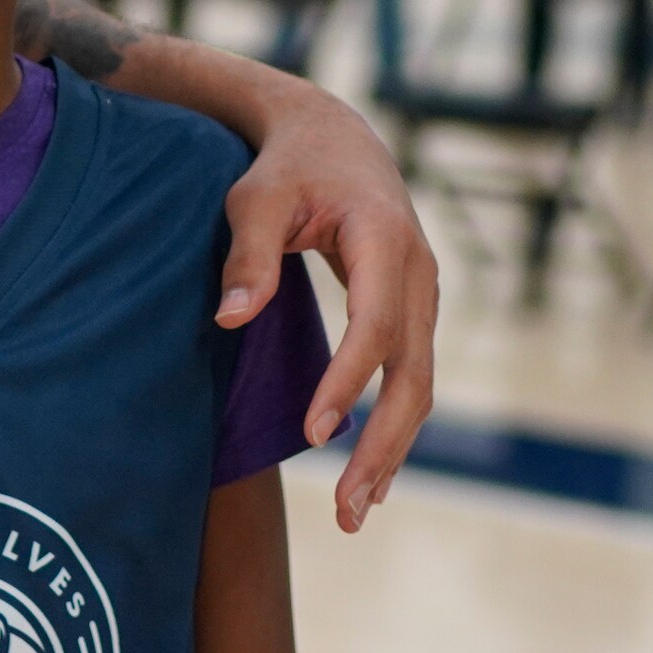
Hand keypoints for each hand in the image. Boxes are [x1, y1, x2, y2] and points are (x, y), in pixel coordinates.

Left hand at [220, 79, 436, 529]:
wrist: (335, 138)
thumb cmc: (288, 167)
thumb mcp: (256, 197)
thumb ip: (248, 254)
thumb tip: (229, 318)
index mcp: (386, 239)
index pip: (375, 325)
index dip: (347, 381)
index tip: (313, 434)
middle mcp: (419, 273)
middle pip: (413, 374)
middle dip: (382, 445)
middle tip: (346, 510)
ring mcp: (423, 296)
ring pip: (419, 386)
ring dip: (391, 451)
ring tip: (353, 513)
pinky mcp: (414, 313)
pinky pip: (411, 378)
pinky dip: (393, 428)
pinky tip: (369, 476)